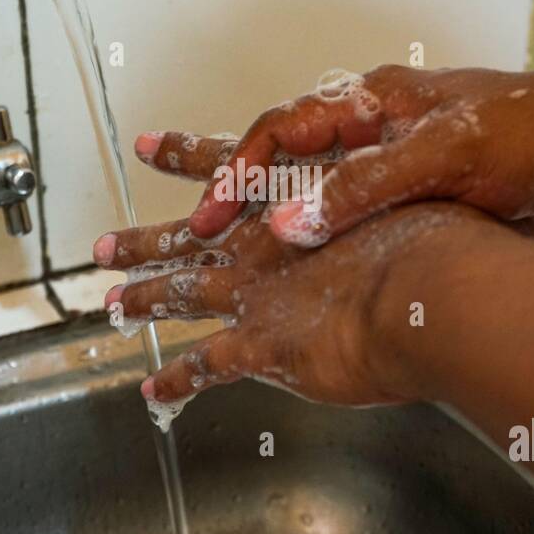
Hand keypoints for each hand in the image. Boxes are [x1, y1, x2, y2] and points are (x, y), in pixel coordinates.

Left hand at [93, 134, 509, 406]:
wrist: (430, 289)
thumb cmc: (429, 239)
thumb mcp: (396, 195)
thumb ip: (374, 200)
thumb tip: (384, 198)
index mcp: (287, 199)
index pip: (222, 168)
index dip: (182, 154)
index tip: (147, 143)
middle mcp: (257, 245)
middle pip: (184, 240)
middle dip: (141, 244)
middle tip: (104, 247)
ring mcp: (252, 296)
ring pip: (179, 297)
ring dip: (143, 301)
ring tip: (112, 305)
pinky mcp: (259, 347)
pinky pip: (204, 367)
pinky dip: (176, 380)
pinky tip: (154, 390)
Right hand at [172, 62, 533, 244]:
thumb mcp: (446, 156)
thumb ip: (364, 187)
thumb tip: (285, 220)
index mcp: (373, 106)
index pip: (280, 133)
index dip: (235, 175)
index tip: (204, 219)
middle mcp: (374, 136)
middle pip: (278, 154)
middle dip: (216, 170)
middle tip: (157, 180)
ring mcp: (396, 174)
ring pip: (311, 196)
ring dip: (260, 216)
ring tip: (205, 237)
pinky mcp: (422, 211)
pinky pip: (352, 230)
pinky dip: (317, 249)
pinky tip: (295, 273)